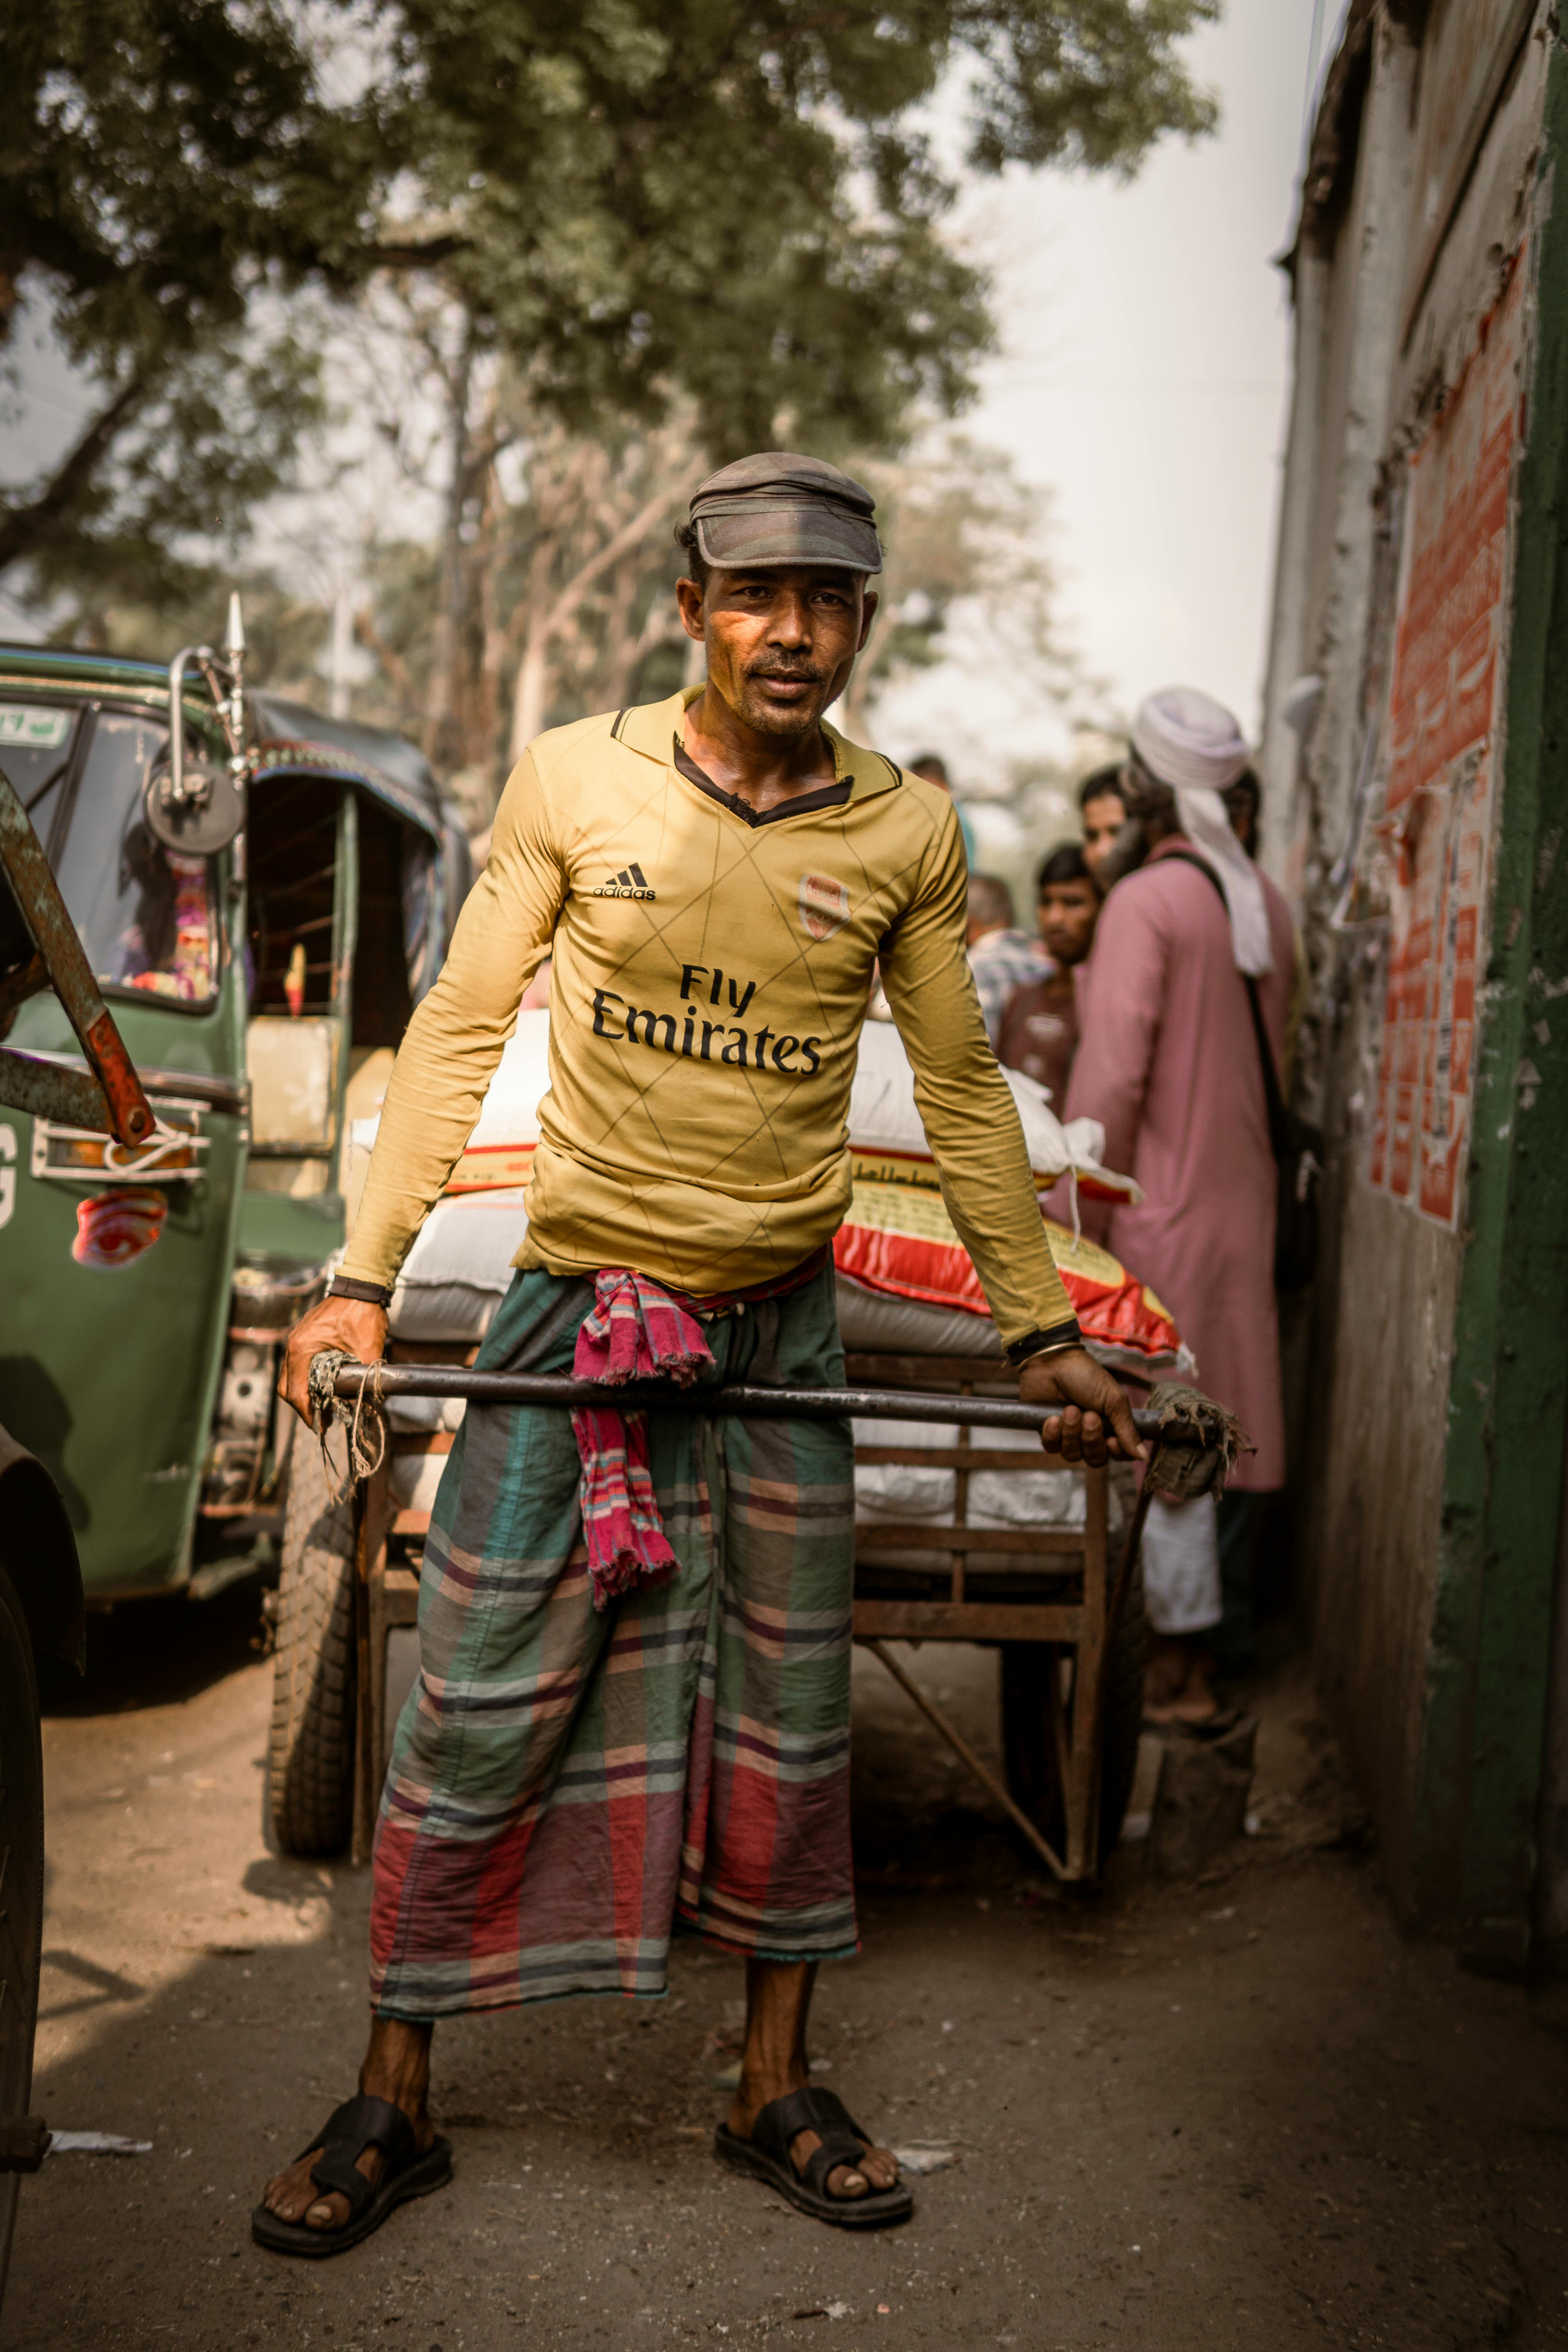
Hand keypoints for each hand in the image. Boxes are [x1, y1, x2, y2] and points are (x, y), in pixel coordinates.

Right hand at [278, 1296, 387, 1427]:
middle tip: (324, 1422)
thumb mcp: (368, 1349)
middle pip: (287, 1387)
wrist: (363, 1286)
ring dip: (304, 1395)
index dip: (306, 1413)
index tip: (320, 1428)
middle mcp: (293, 1344)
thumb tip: (370, 1404)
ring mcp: (297, 1340)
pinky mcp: (304, 1337)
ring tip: (325, 1410)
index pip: (295, 1391)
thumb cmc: (363, 1313)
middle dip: (303, 1407)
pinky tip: (324, 1390)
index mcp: (302, 1348)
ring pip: (290, 1377)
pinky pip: (297, 1365)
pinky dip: (306, 1381)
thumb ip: (366, 1378)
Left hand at [1018, 1345, 1145, 1466]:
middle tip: (1089, 1416)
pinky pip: (1051, 1448)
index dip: (1116, 1452)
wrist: (1052, 1362)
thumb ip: (1128, 1430)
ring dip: (1071, 1433)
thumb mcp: (1113, 1400)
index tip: (1112, 1440)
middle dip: (1091, 1439)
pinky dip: (1052, 1433)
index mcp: (1111, 1426)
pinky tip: (1052, 1417)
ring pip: (1072, 1455)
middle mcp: (1090, 1434)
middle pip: (1095, 1459)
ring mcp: (1068, 1435)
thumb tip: (1144, 1458)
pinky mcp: (1047, 1433)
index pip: (1119, 1455)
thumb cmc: (1086, 1376)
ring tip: (1069, 1409)